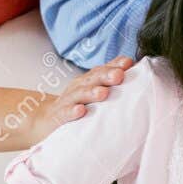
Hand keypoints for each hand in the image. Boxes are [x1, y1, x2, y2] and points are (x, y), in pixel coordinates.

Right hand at [15, 55, 132, 147]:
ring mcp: (67, 101)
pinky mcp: (58, 116)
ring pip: (80, 94)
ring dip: (91, 92)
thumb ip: (112, 83)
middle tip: (119, 75)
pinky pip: (65, 113)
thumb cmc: (78, 104)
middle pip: (93, 78)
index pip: (102, 69)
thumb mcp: (94, 92)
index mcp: (89, 80)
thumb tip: (135, 72)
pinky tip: (80, 111)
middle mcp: (79, 87)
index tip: (128, 63)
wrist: (47, 120)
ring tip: (103, 93)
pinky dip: (72, 111)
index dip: (114, 65)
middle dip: (106, 75)